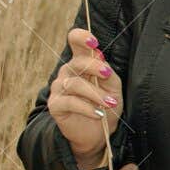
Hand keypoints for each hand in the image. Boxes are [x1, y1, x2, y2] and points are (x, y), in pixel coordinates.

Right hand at [47, 26, 122, 168]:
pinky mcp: (56, 105)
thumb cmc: (106, 104)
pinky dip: (87, 108)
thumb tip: (100, 58)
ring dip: (95, 93)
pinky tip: (99, 114)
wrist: (97, 132)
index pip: (75, 40)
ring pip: (75, 84)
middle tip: (108, 74)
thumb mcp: (113, 87)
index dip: (81, 38)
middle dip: (94, 66)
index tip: (94, 42)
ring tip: (110, 103)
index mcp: (81, 61)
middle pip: (77, 62)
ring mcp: (59, 87)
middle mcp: (68, 71)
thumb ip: (108, 73)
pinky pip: (70, 102)